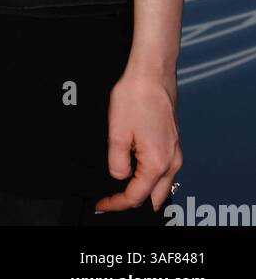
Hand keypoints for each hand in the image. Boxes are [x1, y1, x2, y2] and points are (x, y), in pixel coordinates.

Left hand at [94, 68, 182, 213]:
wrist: (153, 73)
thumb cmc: (137, 95)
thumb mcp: (117, 132)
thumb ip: (117, 162)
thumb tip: (119, 177)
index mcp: (157, 162)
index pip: (136, 197)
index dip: (116, 204)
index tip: (102, 205)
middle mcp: (172, 161)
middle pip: (153, 197)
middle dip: (132, 203)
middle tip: (111, 201)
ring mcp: (176, 152)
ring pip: (162, 185)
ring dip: (143, 190)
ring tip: (120, 188)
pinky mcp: (174, 143)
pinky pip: (164, 170)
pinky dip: (151, 177)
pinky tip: (136, 169)